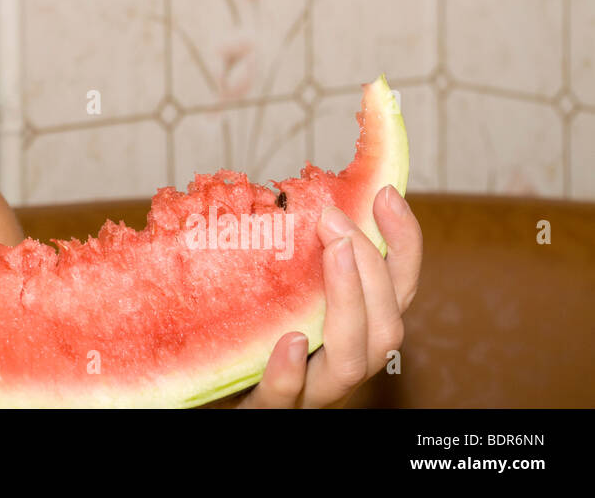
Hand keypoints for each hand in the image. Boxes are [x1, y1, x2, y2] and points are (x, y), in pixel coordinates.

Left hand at [237, 184, 422, 407]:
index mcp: (351, 335)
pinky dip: (290, 372)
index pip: (397, 292)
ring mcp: (307, 395)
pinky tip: (291, 340)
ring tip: (336, 252)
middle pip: (385, 328)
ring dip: (347, 302)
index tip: (386, 194)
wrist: (202, 392)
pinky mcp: (264, 411)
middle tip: (336, 218)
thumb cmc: (242, 341)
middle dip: (371, 267)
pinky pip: (282, 399)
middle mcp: (339, 367)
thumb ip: (293, 261)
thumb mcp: (274, 293)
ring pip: (349, 365)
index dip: (403, 245)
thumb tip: (300, 199)